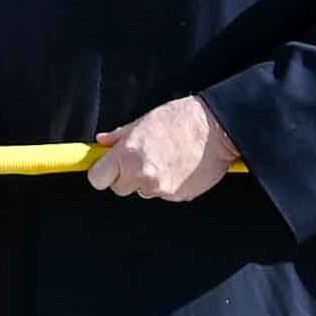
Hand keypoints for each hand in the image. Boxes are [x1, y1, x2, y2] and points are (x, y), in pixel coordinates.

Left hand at [83, 94, 233, 201]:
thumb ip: (120, 136)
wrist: (217, 128)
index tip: (107, 169)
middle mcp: (141, 175)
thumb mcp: (144, 121)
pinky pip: (165, 194)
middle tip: (142, 159)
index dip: (102, 173)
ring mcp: (160, 188)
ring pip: (143, 191)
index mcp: (127, 155)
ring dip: (149, 180)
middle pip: (119, 188)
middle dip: (127, 176)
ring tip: (166, 159)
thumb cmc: (182, 119)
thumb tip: (103, 141)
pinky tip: (179, 166)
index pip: (97, 179)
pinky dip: (169, 184)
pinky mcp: (178, 196)